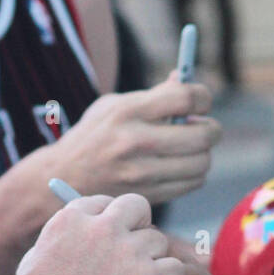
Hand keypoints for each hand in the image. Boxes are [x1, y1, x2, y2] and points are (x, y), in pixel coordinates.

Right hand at [5, 193, 185, 274]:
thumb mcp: (36, 265)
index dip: (111, 218)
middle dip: (139, 223)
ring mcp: (129, 252)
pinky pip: (175, 268)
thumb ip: (61, 242)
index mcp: (70, 222)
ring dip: (153, 259)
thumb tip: (79, 233)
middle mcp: (101, 229)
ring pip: (159, 241)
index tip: (115, 232)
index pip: (102, 203)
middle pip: (136, 207)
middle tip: (138, 247)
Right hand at [39, 79, 221, 205]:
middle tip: (205, 127)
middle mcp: (135, 141)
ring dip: (203, 154)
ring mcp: (141, 172)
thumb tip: (184, 79)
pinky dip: (193, 174)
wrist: (61, 177)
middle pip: (202, 135)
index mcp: (128, 110)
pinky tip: (180, 166)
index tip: (202, 101)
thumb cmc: (94, 135)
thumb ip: (152, 95)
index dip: (203, 97)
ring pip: (201, 163)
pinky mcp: (146, 195)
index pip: (185, 97)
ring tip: (189, 149)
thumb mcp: (114, 106)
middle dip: (211, 128)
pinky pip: (192, 183)